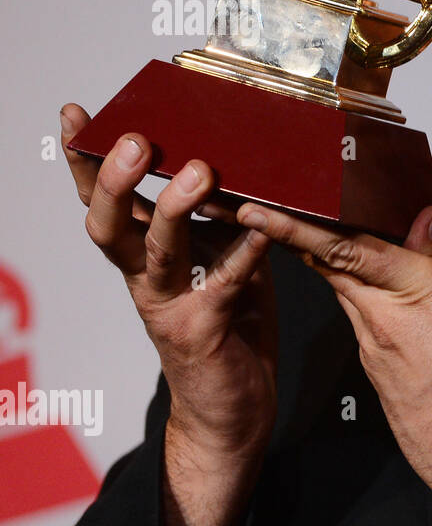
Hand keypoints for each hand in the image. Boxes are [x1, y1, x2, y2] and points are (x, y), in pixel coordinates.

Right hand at [60, 104, 277, 456]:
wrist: (231, 410)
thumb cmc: (228, 326)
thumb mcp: (218, 259)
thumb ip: (216, 219)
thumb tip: (231, 161)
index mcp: (143, 256)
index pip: (105, 202)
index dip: (85, 161)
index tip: (76, 115)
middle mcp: (145, 279)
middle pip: (112, 225)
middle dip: (116, 181)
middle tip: (132, 140)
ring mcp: (171, 306)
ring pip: (162, 252)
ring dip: (177, 210)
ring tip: (198, 171)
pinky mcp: (204, 332)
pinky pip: (224, 285)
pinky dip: (243, 255)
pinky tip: (261, 229)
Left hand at [236, 201, 431, 525]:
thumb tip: (426, 229)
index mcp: (418, 291)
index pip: (344, 247)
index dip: (296, 226)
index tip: (260, 211)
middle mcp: (383, 320)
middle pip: (332, 267)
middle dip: (307, 240)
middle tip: (287, 214)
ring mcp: (372, 352)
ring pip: (350, 296)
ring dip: (349, 275)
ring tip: (379, 266)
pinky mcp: (373, 376)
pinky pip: (366, 329)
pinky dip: (374, 311)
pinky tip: (405, 317)